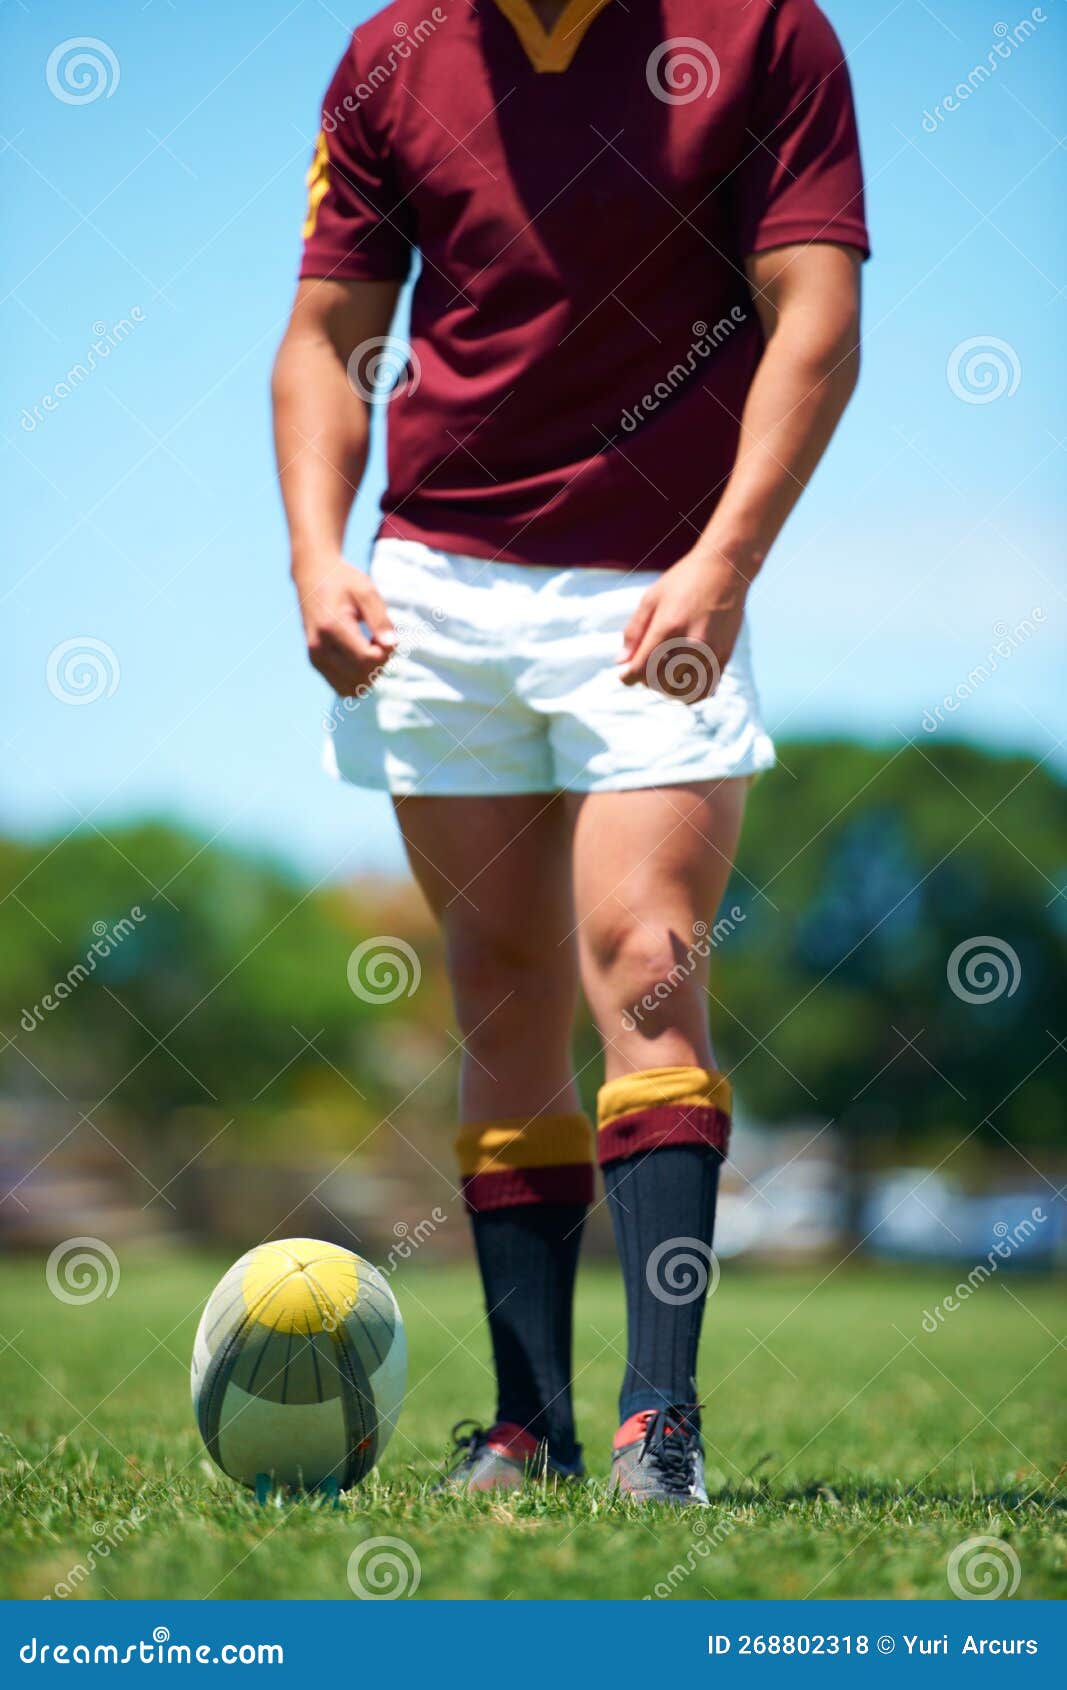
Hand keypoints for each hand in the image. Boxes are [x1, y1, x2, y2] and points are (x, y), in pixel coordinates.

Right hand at [294, 553, 396, 696]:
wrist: (313, 576)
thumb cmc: (343, 582)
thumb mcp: (366, 591)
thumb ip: (380, 618)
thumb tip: (391, 645)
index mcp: (331, 627)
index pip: (367, 659)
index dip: (385, 653)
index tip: (386, 635)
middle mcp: (319, 647)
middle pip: (361, 676)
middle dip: (379, 664)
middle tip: (380, 640)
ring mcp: (315, 658)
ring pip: (352, 688)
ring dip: (369, 674)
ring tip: (370, 648)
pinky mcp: (316, 663)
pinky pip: (343, 687)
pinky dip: (358, 678)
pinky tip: (360, 656)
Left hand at [618, 549, 748, 701]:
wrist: (726, 568)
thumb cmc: (684, 580)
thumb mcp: (651, 598)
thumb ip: (634, 631)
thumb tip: (621, 662)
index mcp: (668, 626)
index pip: (642, 668)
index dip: (628, 677)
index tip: (625, 675)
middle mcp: (691, 642)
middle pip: (660, 682)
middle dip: (646, 680)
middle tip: (645, 667)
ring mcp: (710, 651)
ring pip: (683, 692)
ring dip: (668, 689)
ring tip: (663, 675)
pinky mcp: (724, 655)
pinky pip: (705, 689)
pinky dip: (690, 693)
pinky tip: (682, 681)